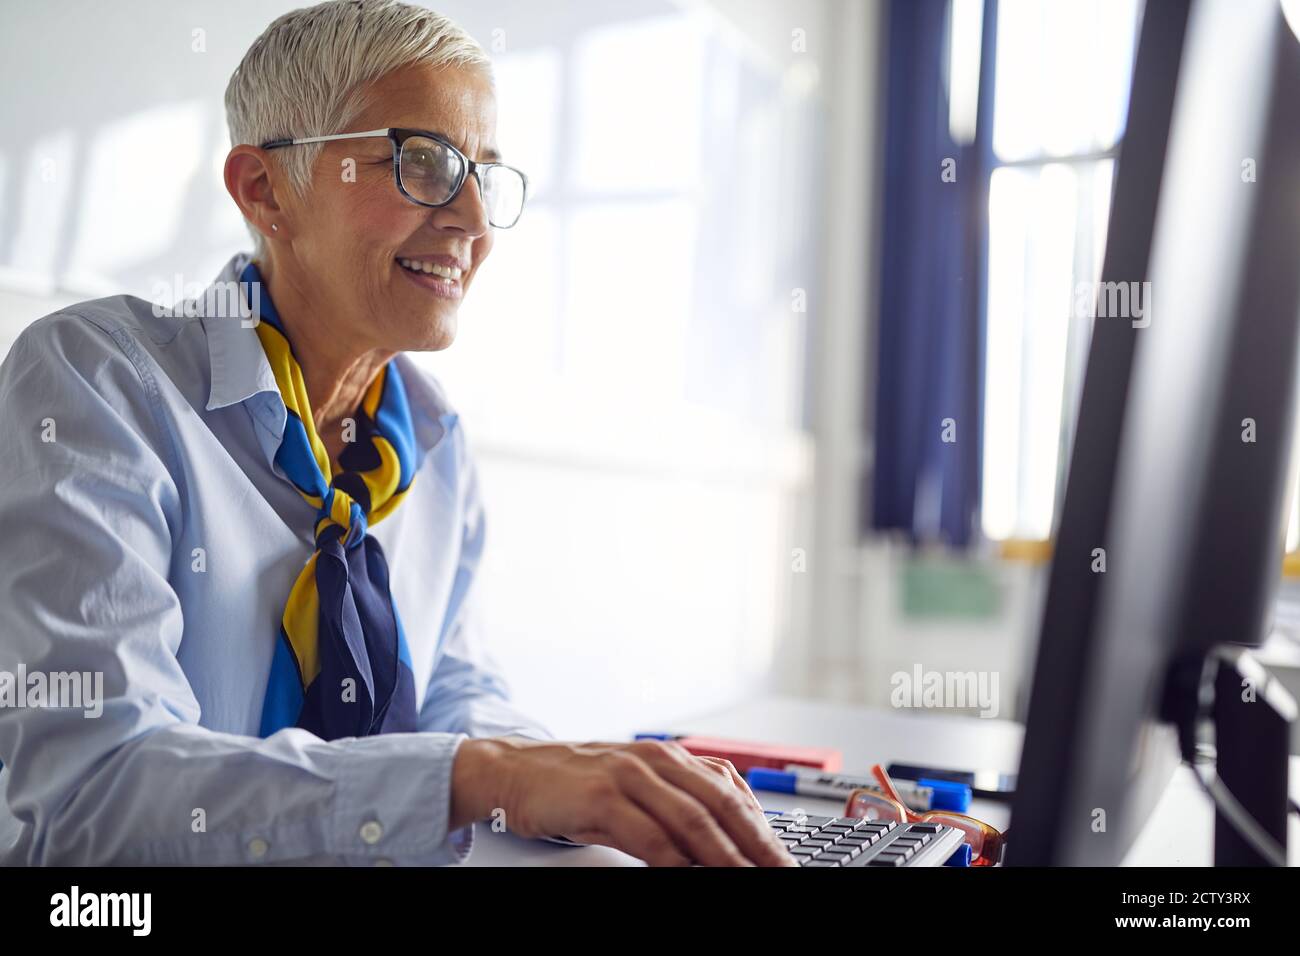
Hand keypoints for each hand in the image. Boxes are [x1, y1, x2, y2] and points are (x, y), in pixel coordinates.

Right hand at [450, 736, 797, 865]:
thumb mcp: (635, 785)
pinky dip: (674, 860)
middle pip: (721, 806)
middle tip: (780, 872)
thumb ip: (677, 801)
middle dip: (757, 845)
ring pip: (692, 820)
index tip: (784, 859)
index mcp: (671, 757)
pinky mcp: (601, 795)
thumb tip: (725, 837)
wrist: (513, 771)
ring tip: (746, 879)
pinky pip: (648, 834)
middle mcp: (656, 760)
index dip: (764, 828)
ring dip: (725, 856)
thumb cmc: (574, 784)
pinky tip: (690, 876)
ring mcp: (629, 775)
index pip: (732, 793)